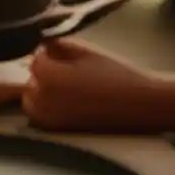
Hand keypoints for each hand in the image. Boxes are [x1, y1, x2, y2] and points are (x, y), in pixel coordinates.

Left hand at [23, 38, 164, 131]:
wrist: (143, 106)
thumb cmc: (116, 74)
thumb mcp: (86, 52)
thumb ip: (57, 45)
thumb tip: (40, 43)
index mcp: (47, 76)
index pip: (35, 60)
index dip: (49, 56)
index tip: (64, 56)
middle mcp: (42, 99)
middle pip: (31, 80)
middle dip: (44, 75)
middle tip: (68, 73)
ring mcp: (48, 118)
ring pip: (31, 100)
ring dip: (42, 93)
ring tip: (69, 89)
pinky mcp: (58, 131)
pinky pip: (41, 117)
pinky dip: (48, 109)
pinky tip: (69, 103)